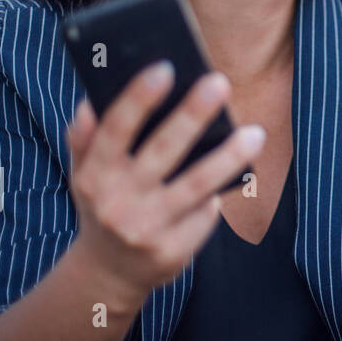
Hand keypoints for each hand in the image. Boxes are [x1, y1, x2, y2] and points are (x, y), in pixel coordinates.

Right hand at [66, 62, 265, 308]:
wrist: (107, 274)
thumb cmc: (105, 203)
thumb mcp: (85, 173)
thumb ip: (86, 138)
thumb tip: (91, 100)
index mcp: (92, 174)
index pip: (114, 130)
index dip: (138, 98)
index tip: (166, 66)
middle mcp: (116, 202)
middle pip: (162, 151)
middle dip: (192, 115)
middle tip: (220, 82)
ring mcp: (145, 229)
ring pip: (196, 185)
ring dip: (229, 157)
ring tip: (256, 133)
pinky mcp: (173, 251)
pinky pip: (205, 213)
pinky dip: (220, 191)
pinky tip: (238, 172)